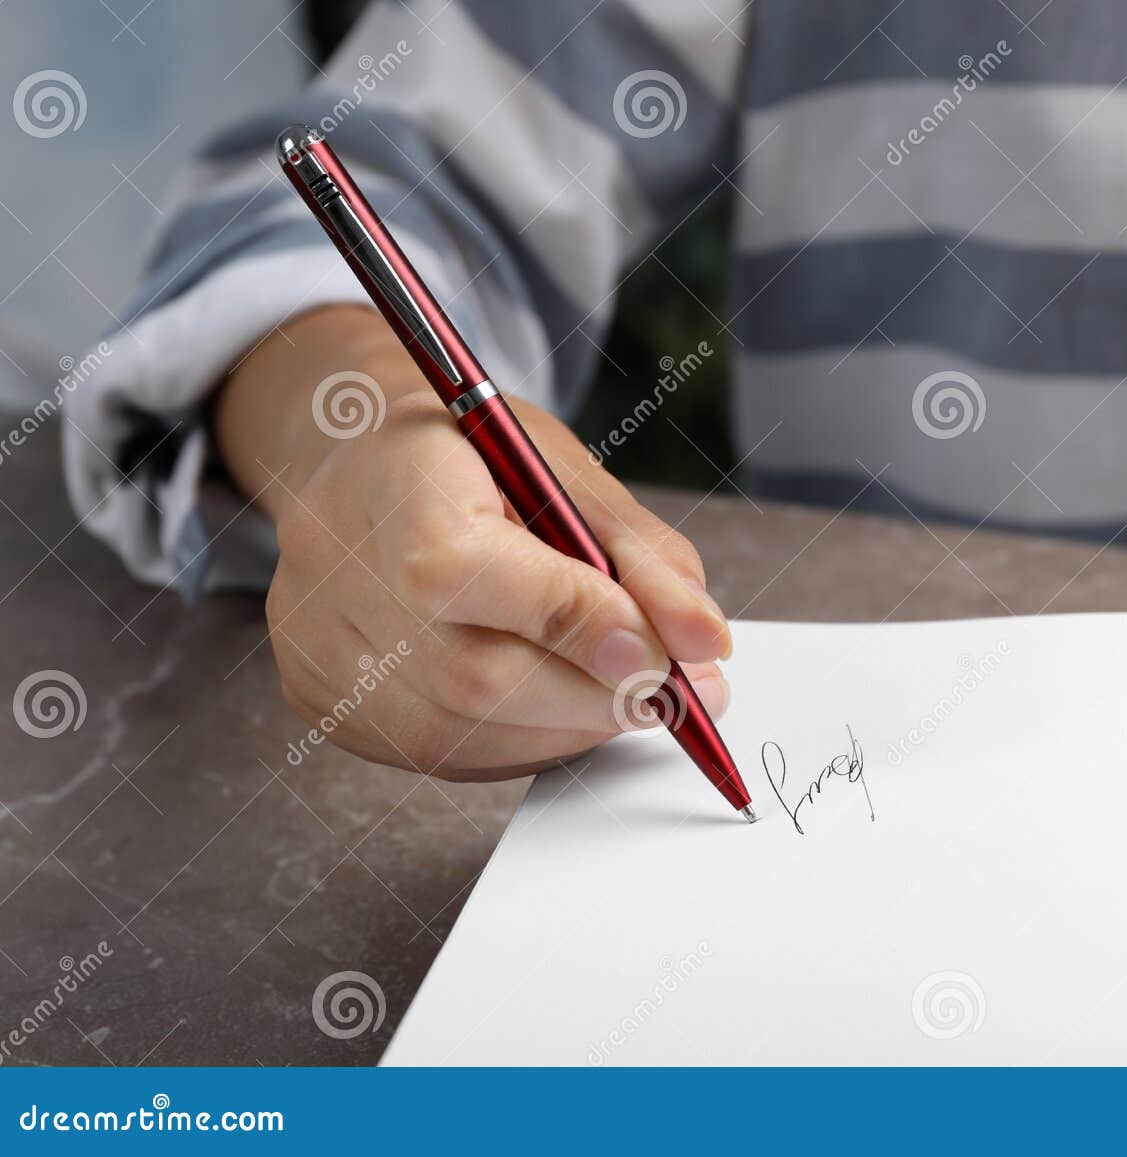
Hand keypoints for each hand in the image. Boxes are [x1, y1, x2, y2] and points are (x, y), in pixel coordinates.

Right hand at [217, 307, 731, 779]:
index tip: (668, 660)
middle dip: (602, 697)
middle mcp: (337, 588)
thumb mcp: (566, 468)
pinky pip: (452, 757)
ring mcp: (326, 660)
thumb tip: (704, 643)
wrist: (353, 464)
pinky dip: (529, 738)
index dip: (579, 625)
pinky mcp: (333, 711)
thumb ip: (643, 555)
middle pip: (480, 678)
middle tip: (681, 696)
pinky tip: (557, 698)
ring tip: (623, 689)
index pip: (470, 576)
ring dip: (574, 725)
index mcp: (395, 499)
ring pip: (472, 736)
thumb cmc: (471, 459)